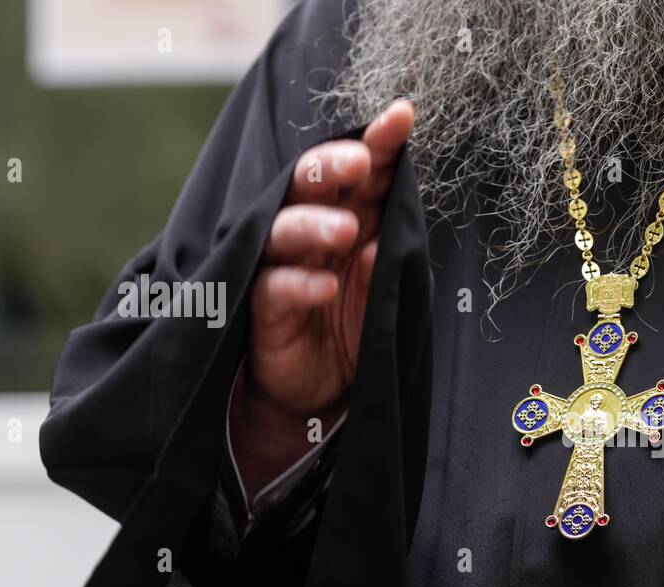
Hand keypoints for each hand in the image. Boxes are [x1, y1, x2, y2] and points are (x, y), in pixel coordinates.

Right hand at [231, 100, 412, 493]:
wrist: (317, 392)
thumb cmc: (350, 324)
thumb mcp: (383, 288)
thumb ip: (389, 255)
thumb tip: (388, 231)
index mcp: (346, 218)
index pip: (361, 174)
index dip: (379, 143)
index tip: (401, 117)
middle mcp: (309, 234)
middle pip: (309, 185)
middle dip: (333, 168)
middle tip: (360, 162)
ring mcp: (280, 266)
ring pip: (284, 230)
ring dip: (315, 225)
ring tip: (347, 230)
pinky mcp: (261, 307)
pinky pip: (275, 289)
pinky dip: (301, 286)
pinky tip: (325, 288)